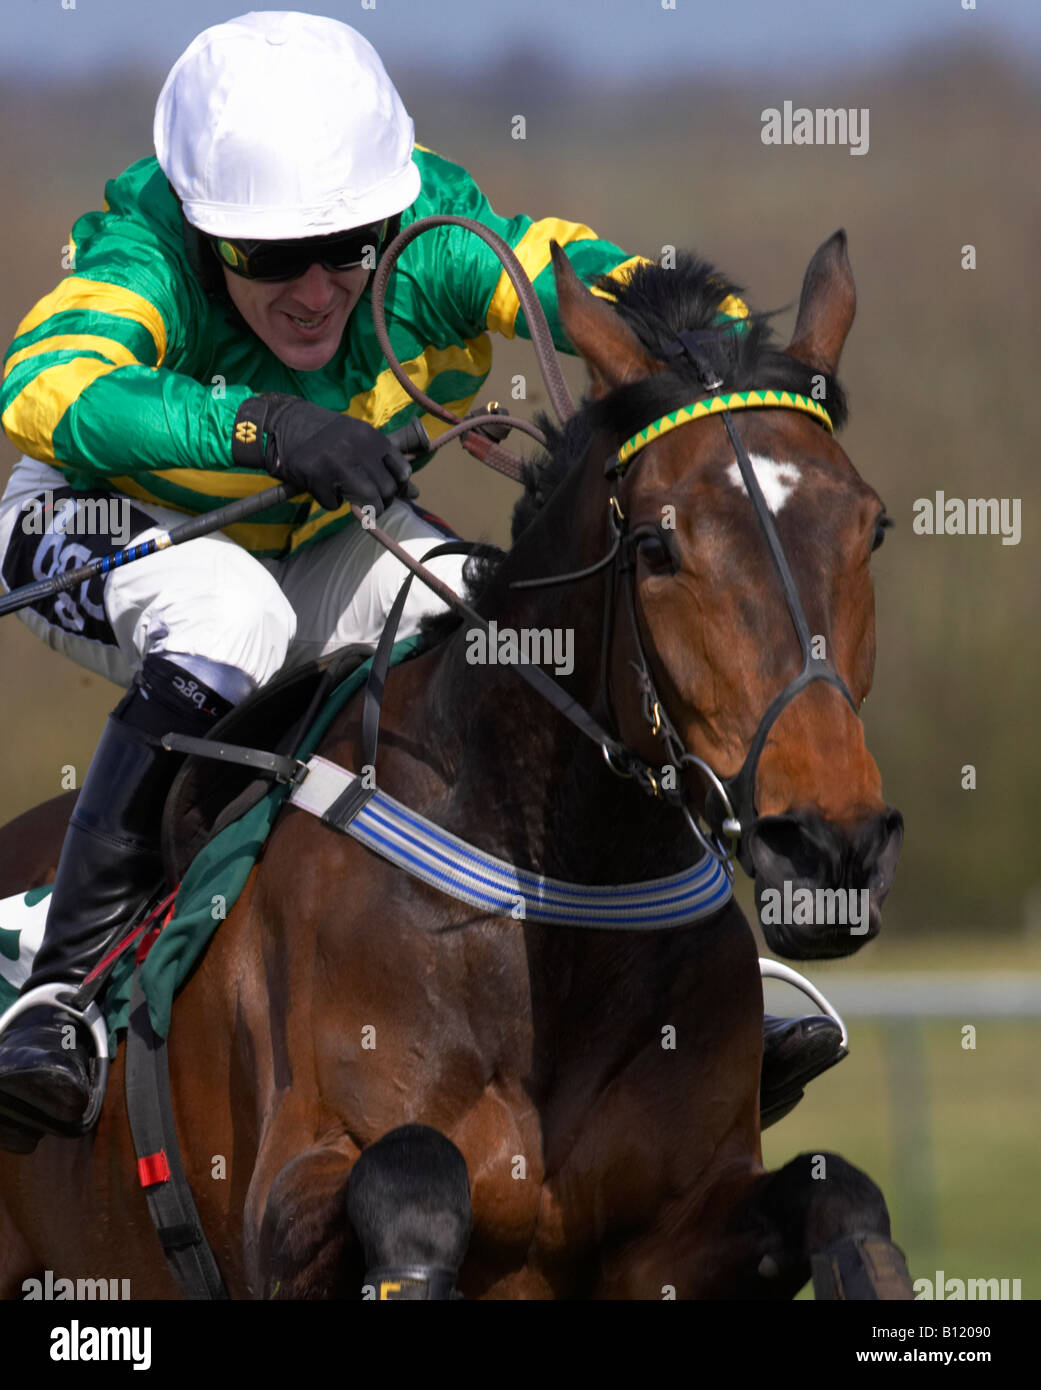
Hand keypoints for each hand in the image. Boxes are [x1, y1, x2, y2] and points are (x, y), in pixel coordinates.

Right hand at [232, 394, 411, 513]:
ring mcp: (337, 464)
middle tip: (370, 501)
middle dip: (381, 502)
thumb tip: (413, 493)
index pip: (401, 470)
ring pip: (368, 501)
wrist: (282, 424)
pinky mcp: (317, 478)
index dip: (397, 485)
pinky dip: (331, 502)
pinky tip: (324, 489)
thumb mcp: (357, 439)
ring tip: (354, 503)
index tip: (388, 488)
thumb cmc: (325, 434)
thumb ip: (383, 462)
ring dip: (363, 509)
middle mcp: (357, 449)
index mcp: (371, 436)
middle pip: (386, 489)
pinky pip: (334, 504)